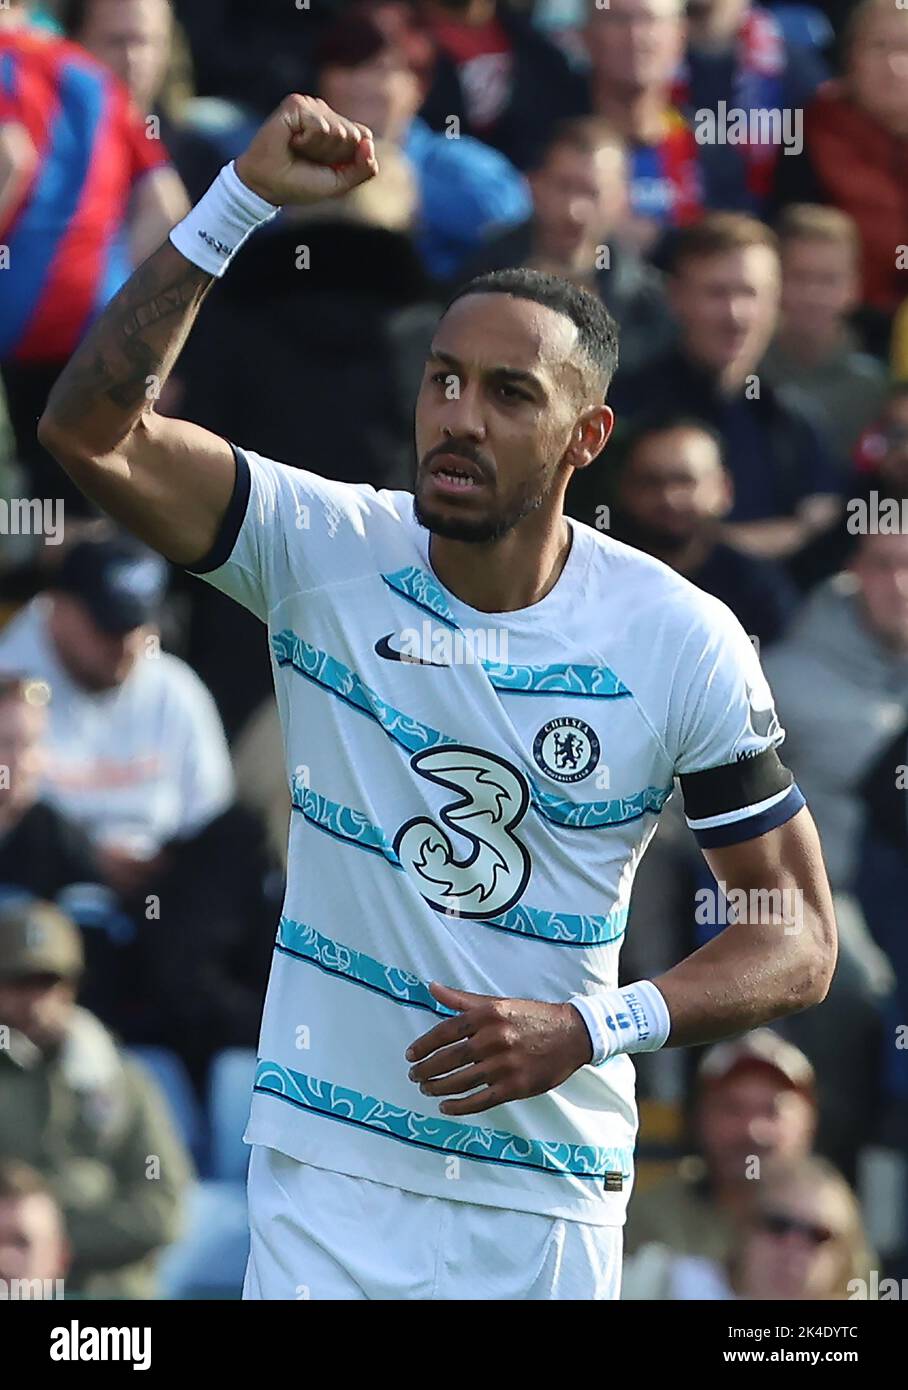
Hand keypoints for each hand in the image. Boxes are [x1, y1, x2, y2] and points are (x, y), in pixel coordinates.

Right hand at [234, 93, 377, 207]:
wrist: (266, 185)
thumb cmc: (301, 184)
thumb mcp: (340, 182)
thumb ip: (364, 168)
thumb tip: (369, 142)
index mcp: (339, 127)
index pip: (363, 137)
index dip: (348, 159)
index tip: (326, 166)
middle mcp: (326, 113)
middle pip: (352, 135)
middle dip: (333, 155)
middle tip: (309, 159)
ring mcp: (311, 106)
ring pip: (337, 130)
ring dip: (318, 150)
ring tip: (299, 151)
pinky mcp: (296, 104)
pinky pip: (319, 126)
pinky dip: (308, 142)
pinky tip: (293, 141)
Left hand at [405, 982, 593, 1116]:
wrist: (572, 1034)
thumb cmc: (531, 1016)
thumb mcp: (498, 1002)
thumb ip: (462, 1000)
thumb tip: (432, 987)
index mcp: (488, 1015)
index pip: (445, 1032)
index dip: (424, 1045)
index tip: (410, 1055)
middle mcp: (494, 1039)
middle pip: (449, 1058)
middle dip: (426, 1069)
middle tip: (414, 1076)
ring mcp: (505, 1064)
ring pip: (461, 1081)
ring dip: (439, 1087)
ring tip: (427, 1089)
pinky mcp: (516, 1086)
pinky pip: (480, 1100)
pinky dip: (460, 1107)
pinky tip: (446, 1107)